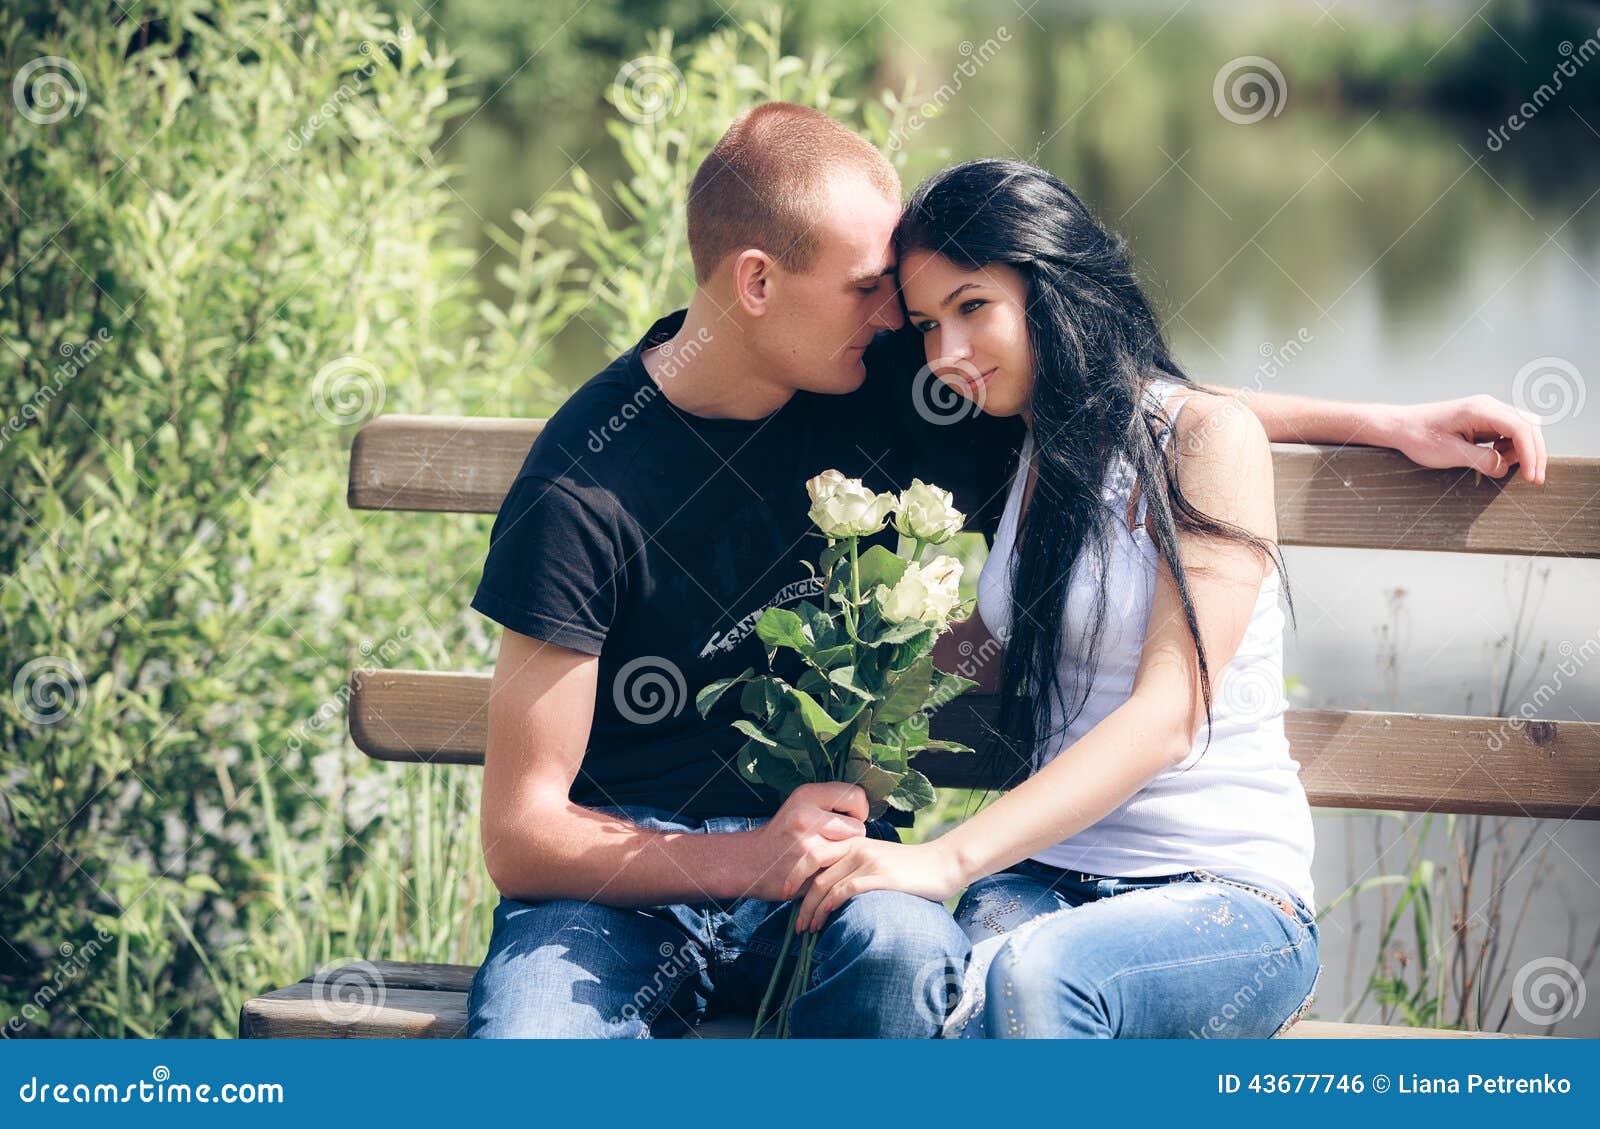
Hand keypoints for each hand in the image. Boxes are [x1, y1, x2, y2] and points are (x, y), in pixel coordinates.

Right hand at [742, 783, 867, 901]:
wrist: (750, 862)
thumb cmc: (783, 835)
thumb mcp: (801, 806)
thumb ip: (830, 804)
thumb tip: (866, 808)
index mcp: (807, 794)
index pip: (856, 796)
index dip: (858, 811)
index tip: (849, 821)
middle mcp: (806, 815)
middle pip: (859, 827)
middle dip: (853, 838)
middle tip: (836, 842)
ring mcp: (807, 842)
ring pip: (852, 849)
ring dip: (846, 855)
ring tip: (829, 855)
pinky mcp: (807, 868)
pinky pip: (839, 868)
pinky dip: (835, 871)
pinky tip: (821, 870)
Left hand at [793, 836, 964, 931]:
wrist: (943, 864)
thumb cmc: (912, 868)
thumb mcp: (879, 859)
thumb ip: (856, 867)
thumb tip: (831, 890)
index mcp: (854, 842)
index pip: (813, 854)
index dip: (795, 874)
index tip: (785, 894)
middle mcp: (856, 848)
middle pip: (814, 870)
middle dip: (797, 895)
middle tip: (791, 917)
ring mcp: (867, 861)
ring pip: (825, 884)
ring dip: (811, 909)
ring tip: (807, 927)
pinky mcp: (879, 876)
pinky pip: (844, 891)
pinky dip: (829, 906)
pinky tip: (824, 919)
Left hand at [1390, 395, 1546, 483]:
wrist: (1400, 426)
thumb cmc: (1418, 437)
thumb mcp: (1449, 453)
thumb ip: (1480, 460)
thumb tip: (1504, 468)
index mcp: (1480, 409)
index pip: (1520, 429)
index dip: (1531, 454)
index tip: (1530, 477)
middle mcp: (1489, 406)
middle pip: (1528, 427)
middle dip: (1534, 454)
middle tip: (1534, 480)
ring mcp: (1488, 412)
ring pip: (1522, 430)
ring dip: (1522, 451)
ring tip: (1503, 468)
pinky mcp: (1484, 421)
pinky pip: (1509, 434)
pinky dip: (1511, 449)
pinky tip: (1497, 460)